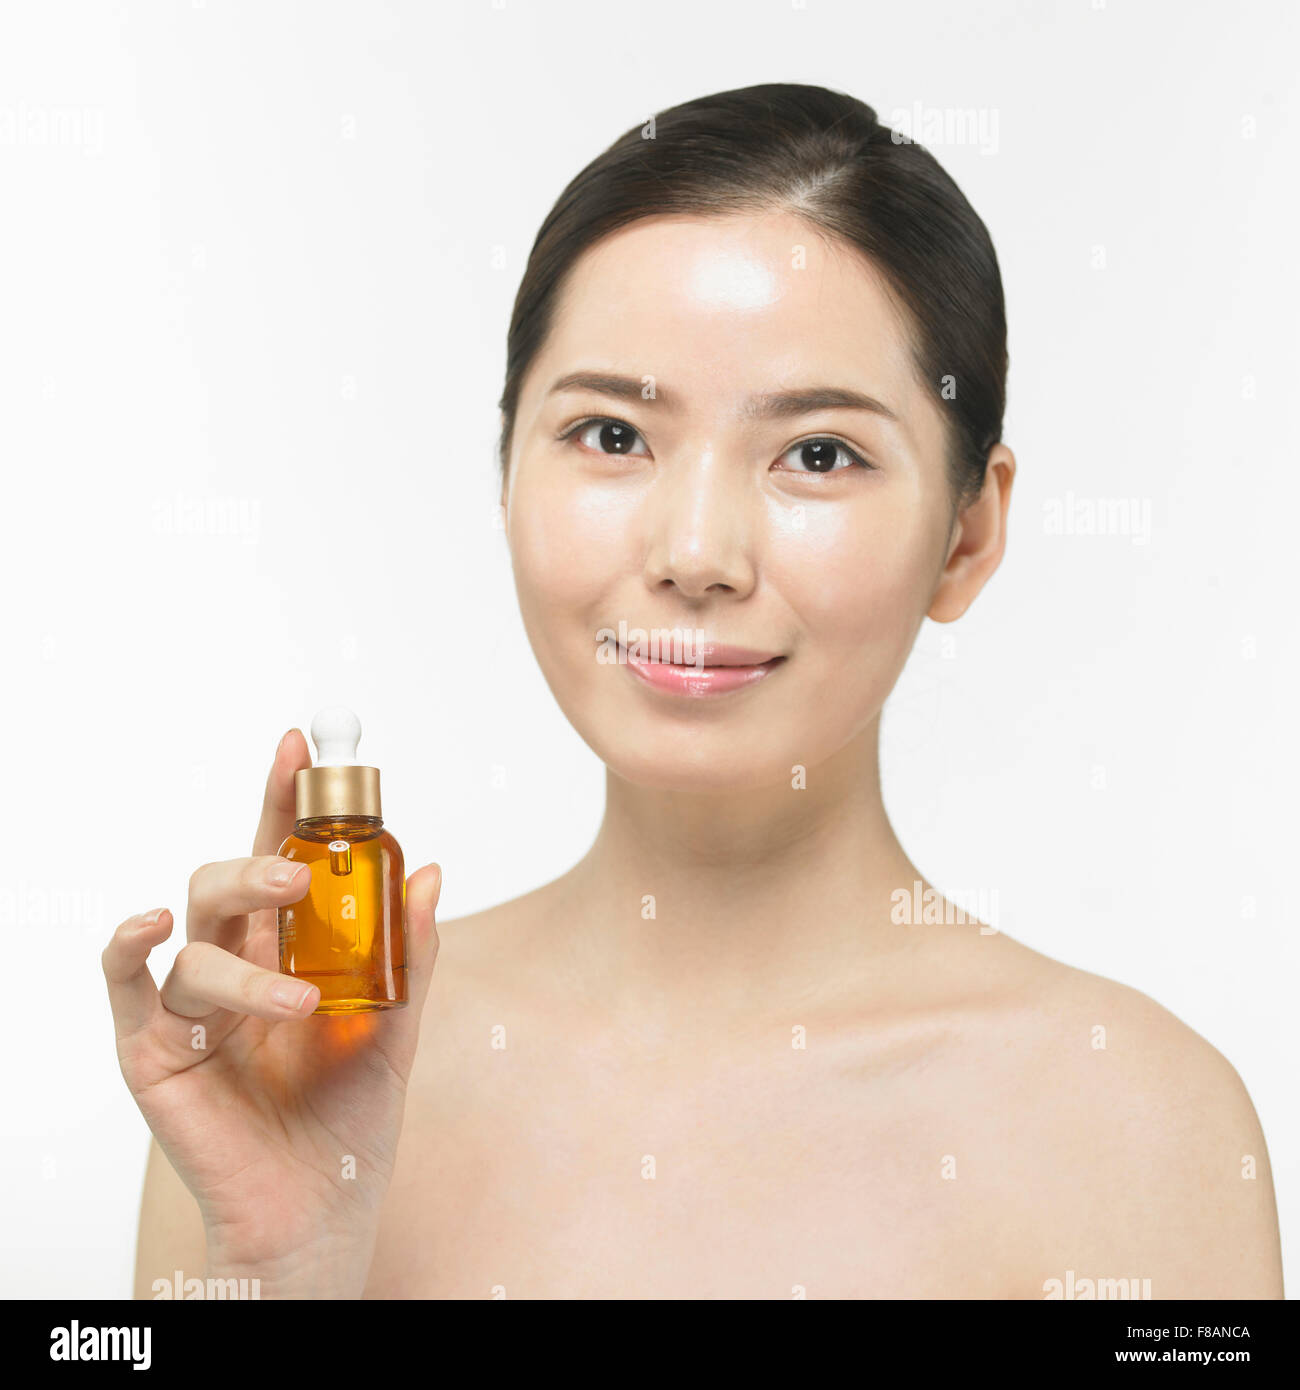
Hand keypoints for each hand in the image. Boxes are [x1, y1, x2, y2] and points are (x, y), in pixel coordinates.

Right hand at [103, 729, 439, 1296]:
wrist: (324, 1206)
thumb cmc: (352, 1114)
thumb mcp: (396, 1022)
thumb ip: (409, 951)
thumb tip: (431, 870)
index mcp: (290, 945)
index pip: (282, 853)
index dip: (287, 798)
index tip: (304, 741)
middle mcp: (236, 961)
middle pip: (228, 877)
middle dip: (261, 857)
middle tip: (302, 870)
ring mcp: (191, 1005)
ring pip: (198, 937)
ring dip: (246, 961)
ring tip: (299, 1002)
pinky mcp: (155, 1050)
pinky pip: (128, 985)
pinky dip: (131, 948)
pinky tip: (152, 925)